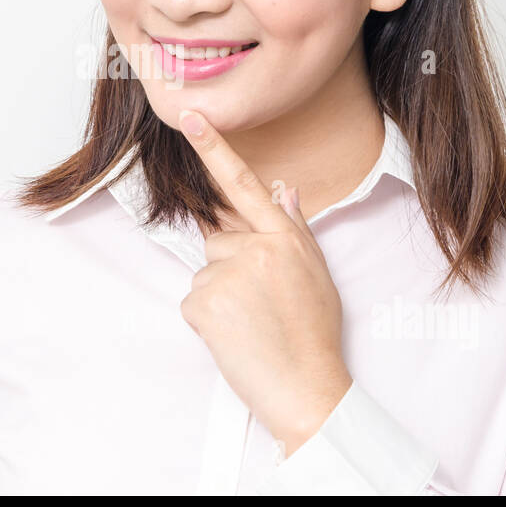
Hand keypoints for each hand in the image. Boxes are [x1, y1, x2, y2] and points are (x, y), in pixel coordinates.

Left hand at [176, 108, 353, 455]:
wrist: (307, 390)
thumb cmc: (314, 336)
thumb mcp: (315, 275)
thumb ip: (294, 230)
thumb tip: (283, 188)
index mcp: (285, 238)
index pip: (244, 184)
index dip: (214, 148)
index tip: (190, 116)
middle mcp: (256, 248)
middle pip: (218, 240)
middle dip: (229, 268)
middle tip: (258, 306)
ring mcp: (228, 273)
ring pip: (205, 272)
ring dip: (219, 297)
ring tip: (251, 325)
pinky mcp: (204, 301)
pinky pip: (193, 301)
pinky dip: (207, 321)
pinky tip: (235, 336)